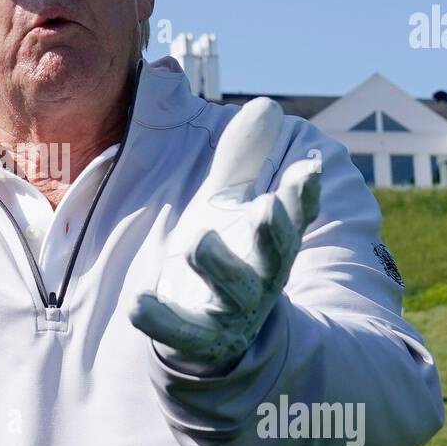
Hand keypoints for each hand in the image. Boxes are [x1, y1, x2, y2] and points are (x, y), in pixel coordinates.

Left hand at [129, 98, 321, 373]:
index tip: (309, 169)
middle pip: (273, 257)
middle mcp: (259, 278)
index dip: (303, 196)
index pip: (295, 217)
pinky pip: (180, 332)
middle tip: (266, 208)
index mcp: (270, 244)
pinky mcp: (196, 338)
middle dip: (272, 234)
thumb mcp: (230, 205)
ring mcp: (230, 312)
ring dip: (218, 268)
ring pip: (231, 293)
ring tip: (197, 244)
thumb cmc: (226, 257)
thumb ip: (243, 159)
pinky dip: (161, 321)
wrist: (217, 340)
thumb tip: (267, 106)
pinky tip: (138, 304)